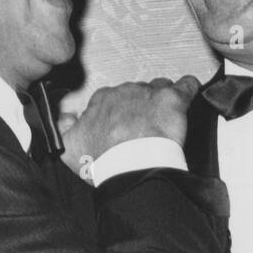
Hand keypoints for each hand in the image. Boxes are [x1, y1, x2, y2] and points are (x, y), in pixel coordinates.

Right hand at [60, 75, 200, 176]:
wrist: (129, 167)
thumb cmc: (103, 160)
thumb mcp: (69, 148)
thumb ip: (62, 129)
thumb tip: (63, 119)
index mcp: (102, 101)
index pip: (113, 99)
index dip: (120, 112)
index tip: (124, 125)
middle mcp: (124, 92)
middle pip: (137, 93)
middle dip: (142, 107)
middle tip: (146, 128)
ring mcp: (149, 94)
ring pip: (160, 88)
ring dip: (162, 101)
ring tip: (167, 117)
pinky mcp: (172, 100)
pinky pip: (185, 86)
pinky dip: (189, 90)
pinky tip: (190, 95)